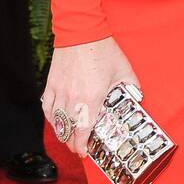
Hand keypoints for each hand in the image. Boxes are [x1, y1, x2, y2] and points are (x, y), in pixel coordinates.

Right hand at [42, 36, 140, 157]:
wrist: (81, 31)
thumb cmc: (103, 50)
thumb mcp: (124, 70)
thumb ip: (131, 87)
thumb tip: (136, 99)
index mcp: (92, 97)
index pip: (83, 130)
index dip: (82, 146)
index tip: (85, 153)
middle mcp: (73, 98)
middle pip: (68, 130)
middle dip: (73, 143)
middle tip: (79, 148)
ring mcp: (59, 91)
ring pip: (56, 121)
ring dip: (62, 133)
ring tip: (69, 138)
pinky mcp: (50, 84)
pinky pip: (47, 107)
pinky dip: (52, 118)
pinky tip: (57, 121)